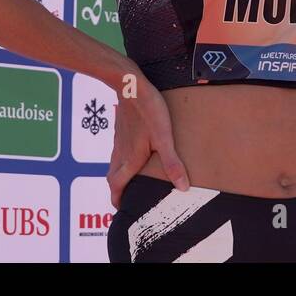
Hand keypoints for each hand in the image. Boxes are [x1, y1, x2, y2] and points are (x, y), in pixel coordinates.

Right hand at [106, 76, 189, 208]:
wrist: (130, 85)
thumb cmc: (148, 111)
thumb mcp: (164, 137)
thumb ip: (172, 163)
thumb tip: (182, 187)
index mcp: (130, 160)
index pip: (116, 186)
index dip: (117, 200)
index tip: (122, 209)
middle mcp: (121, 153)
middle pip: (112, 178)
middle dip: (118, 191)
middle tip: (127, 198)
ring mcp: (119, 140)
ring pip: (114, 164)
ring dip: (119, 176)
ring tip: (131, 180)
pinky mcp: (120, 129)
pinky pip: (117, 151)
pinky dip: (121, 161)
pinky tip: (133, 154)